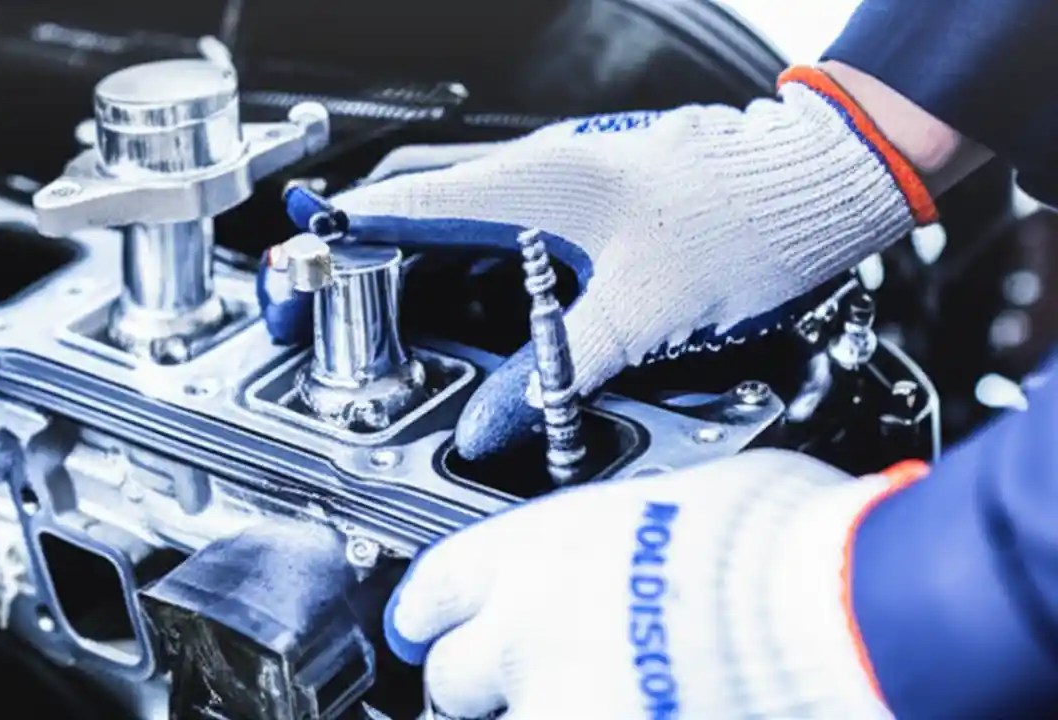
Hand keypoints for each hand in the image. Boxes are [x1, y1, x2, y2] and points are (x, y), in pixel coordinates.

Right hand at [279, 67, 934, 459]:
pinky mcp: (586, 204)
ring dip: (415, 263)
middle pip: (418, 209)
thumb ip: (552, 373)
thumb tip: (491, 424)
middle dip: (364, 257)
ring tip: (380, 314)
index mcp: (532, 181)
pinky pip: (501, 232)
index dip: (342, 241)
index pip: (404, 206)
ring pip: (459, 221)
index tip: (300, 272)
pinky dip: (468, 269)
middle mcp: (536, 172)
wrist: (815, 186)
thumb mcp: (637, 314)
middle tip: (326, 307)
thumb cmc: (740, 225)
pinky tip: (467, 307)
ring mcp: (559, 185)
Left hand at [385, 450, 897, 718]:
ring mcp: (563, 707)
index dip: (426, 611)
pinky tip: (634, 712)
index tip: (422, 626)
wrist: (847, 607)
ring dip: (528, 713)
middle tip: (512, 679)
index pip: (435, 587)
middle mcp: (530, 634)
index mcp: (541, 552)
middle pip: (449, 675)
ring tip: (579, 694)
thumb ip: (628, 534)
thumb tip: (639, 538)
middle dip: (475, 680)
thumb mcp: (682, 499)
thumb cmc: (787, 537)